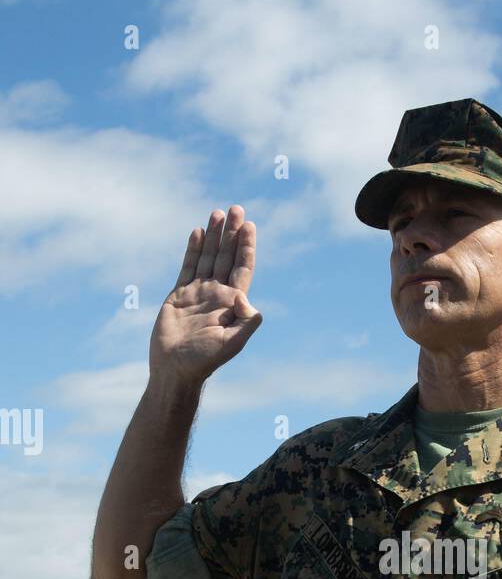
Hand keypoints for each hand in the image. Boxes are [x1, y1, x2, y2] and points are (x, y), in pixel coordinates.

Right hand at [149, 205, 262, 382]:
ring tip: (218, 213)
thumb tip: (246, 297)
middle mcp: (216, 294)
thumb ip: (246, 322)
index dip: (246, 247)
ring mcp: (198, 293)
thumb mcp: (232, 343)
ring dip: (214, 236)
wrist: (175, 370)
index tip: (249, 226)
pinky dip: (193, 250)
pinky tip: (198, 232)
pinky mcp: (179, 295)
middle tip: (236, 209)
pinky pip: (187, 267)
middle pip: (226, 257)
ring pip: (207, 258)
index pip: (242, 269)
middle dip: (231, 234)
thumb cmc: (204, 360)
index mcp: (232, 304)